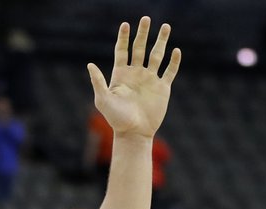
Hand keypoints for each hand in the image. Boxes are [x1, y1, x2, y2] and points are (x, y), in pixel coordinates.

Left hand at [87, 17, 180, 138]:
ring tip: (166, 26)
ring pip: (157, 56)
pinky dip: (173, 62)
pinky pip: (169, 72)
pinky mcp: (162, 89)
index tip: (126, 24)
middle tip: (146, 19)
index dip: (123, 37)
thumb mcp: (103, 99)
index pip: (122, 50)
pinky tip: (176, 50)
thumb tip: (90, 64)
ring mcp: (150, 80)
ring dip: (162, 41)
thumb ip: (98, 81)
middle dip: (143, 33)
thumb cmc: (116, 119)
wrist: (134, 133)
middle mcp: (136, 74)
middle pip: (140, 48)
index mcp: (121, 74)